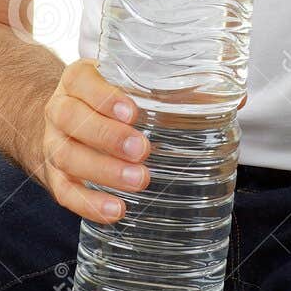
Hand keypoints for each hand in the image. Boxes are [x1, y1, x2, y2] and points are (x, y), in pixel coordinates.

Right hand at [38, 58, 246, 222]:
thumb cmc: (115, 101)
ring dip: (102, 171)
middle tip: (143, 150)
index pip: (83, 82)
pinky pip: (63, 192)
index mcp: (79, 79)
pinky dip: (87, 204)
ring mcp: (53, 143)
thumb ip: (182, 91)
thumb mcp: (136, 84)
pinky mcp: (55, 176)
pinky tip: (115, 211)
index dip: (104, 97)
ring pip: (67, 156)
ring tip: (137, 182)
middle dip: (108, 137)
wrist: (68, 118)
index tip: (133, 110)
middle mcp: (60, 109)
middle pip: (73, 120)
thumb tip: (237, 100)